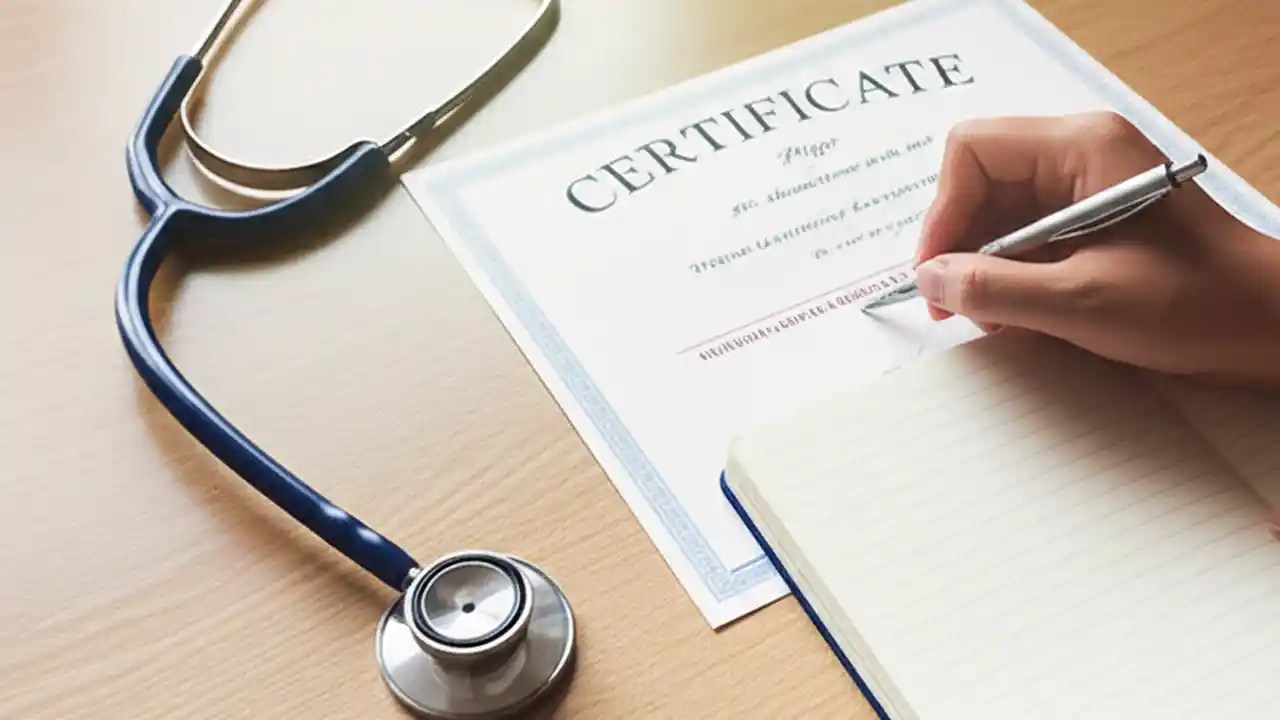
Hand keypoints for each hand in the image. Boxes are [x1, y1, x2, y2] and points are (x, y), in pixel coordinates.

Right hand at [914, 111, 1279, 389]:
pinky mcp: (1090, 225)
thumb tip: (928, 278)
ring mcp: (1085, 189)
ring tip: (993, 318)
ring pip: (997, 215)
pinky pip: (1025, 239)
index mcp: (1082, 148)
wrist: (1266, 328)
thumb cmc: (1193, 304)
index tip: (934, 273)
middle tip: (951, 305)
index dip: (943, 212)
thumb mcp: (1082, 301)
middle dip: (959, 245)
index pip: (974, 152)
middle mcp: (1078, 156)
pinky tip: (1018, 317)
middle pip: (980, 183)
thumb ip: (994, 289)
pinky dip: (1009, 278)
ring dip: (982, 267)